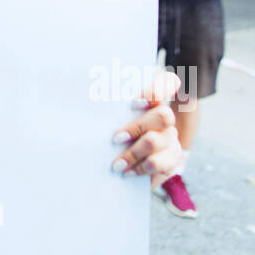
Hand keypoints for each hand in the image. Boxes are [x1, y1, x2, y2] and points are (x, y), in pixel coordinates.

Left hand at [111, 71, 182, 187]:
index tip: (136, 101)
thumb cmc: (112, 134)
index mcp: (152, 101)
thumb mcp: (109, 119)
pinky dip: (140, 169)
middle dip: (136, 127)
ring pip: (157, 141)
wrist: (124, 165)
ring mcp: (171, 138)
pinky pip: (159, 164)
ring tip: (117, 164)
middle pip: (163, 116)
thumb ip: (106, 110)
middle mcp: (165, 118)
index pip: (167, 83)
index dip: (158, 88)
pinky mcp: (172, 160)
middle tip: (115, 138)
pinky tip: (127, 172)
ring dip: (134, 153)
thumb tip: (82, 101)